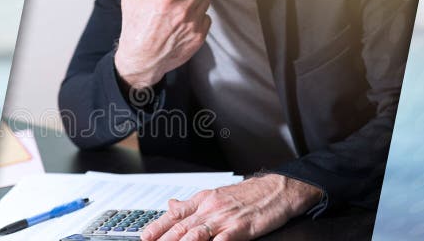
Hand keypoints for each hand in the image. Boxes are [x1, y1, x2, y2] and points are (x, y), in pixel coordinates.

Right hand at [115, 0, 212, 88]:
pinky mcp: (198, 38)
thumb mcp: (130, 0)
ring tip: (186, 5)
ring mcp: (192, 25)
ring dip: (198, 1)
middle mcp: (182, 11)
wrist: (142, 60)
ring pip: (206, 2)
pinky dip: (200, 18)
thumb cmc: (134, 28)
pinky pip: (207, 19)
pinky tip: (187, 20)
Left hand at [141, 174, 322, 240]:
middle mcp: (210, 208)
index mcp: (203, 200)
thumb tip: (171, 205)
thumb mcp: (216, 195)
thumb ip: (192, 203)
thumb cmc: (248, 195)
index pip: (175, 214)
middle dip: (164, 239)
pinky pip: (223, 240)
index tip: (145, 236)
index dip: (158, 226)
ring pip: (197, 233)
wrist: (278, 189)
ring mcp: (225, 218)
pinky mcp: (242, 227)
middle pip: (181, 226)